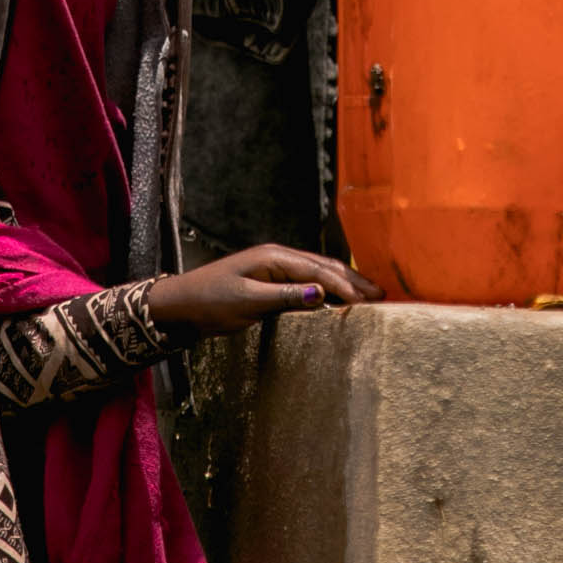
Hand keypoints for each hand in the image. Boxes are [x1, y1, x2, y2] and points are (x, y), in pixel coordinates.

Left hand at [148, 245, 380, 335]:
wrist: (181, 305)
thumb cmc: (210, 302)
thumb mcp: (248, 302)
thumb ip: (285, 297)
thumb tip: (321, 294)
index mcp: (274, 257)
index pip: (318, 271)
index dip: (344, 286)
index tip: (366, 302)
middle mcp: (278, 257)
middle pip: (324, 266)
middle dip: (353, 280)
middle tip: (381, 294)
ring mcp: (274, 267)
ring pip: (318, 272)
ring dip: (344, 283)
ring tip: (369, 294)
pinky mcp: (270, 281)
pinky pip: (306, 282)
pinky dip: (327, 289)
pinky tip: (338, 299)